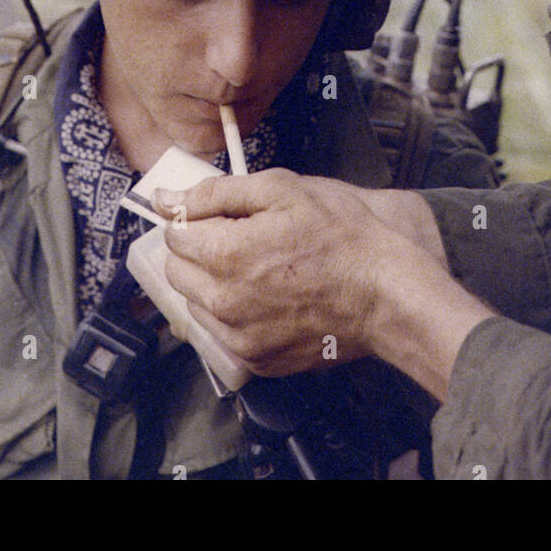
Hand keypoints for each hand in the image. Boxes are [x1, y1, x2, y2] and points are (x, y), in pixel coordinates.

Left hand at [155, 170, 393, 374]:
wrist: (384, 294)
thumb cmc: (342, 238)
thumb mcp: (283, 190)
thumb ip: (217, 192)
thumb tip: (166, 197)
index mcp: (225, 255)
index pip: (175, 234)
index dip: (198, 218)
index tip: (223, 216)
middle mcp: (224, 302)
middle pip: (177, 271)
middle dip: (199, 250)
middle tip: (242, 238)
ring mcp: (238, 338)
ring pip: (196, 303)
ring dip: (213, 282)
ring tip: (260, 268)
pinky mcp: (256, 361)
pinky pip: (222, 332)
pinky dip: (234, 313)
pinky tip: (268, 296)